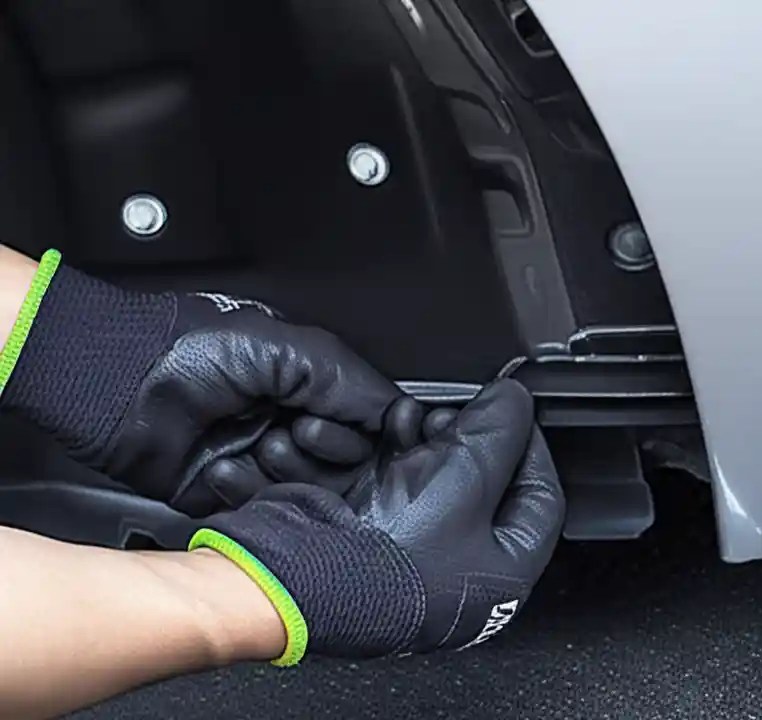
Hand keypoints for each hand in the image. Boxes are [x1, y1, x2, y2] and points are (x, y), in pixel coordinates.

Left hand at [0, 253, 401, 514]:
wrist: (121, 381)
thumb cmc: (196, 346)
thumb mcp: (297, 351)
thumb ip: (356, 385)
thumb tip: (404, 417)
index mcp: (313, 387)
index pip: (371, 424)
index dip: (378, 434)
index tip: (386, 437)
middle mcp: (293, 424)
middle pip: (349, 466)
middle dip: (328, 451)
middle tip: (298, 429)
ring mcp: (262, 461)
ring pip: (310, 494)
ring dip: (289, 471)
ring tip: (263, 442)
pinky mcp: (229, 494)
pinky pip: (262, 512)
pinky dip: (248, 491)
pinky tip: (228, 465)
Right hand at [186, 380, 564, 662]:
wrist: (290, 576)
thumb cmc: (384, 556)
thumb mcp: (464, 472)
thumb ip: (501, 427)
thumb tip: (515, 401)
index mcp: (501, 576)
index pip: (542, 500)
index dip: (533, 447)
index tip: (516, 413)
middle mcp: (459, 575)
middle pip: (485, 487)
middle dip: (469, 439)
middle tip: (460, 413)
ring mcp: (411, 560)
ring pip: (435, 482)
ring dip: (426, 440)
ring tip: (416, 417)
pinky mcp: (368, 543)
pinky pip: (393, 489)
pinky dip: (393, 455)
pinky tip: (387, 430)